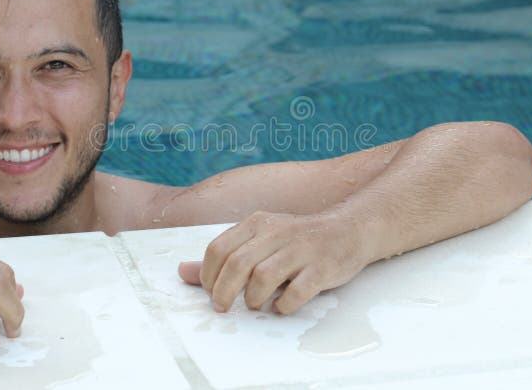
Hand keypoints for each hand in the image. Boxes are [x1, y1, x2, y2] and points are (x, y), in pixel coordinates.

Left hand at [178, 210, 370, 313]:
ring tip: (255, 304)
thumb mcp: (259, 241)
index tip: (212, 292)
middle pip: (237, 264)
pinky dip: (284, 304)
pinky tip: (281, 306)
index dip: (208, 276)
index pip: (219, 249)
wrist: (349, 230)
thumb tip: (182, 273)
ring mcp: (301, 249)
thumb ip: (223, 257)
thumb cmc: (297, 240)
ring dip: (253, 298)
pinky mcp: (321, 268)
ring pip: (263, 276)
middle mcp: (277, 232)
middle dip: (223, 292)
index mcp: (258, 223)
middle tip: (224, 307)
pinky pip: (297, 291)